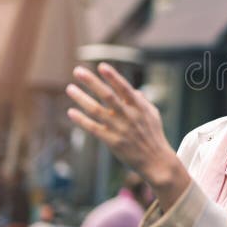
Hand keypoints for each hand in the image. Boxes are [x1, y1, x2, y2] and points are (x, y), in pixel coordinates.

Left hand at [66, 63, 189, 208]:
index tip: (101, 65)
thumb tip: (132, 89)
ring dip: (82, 98)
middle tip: (78, 71)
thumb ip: (142, 101)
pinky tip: (71, 112)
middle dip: (92, 82)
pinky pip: (94, 129)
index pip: (124, 88)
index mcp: (139, 107)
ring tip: (70, 88)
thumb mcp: (153, 114)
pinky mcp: (112, 142)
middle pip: (108, 96)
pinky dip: (82, 120)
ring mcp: (120, 129)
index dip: (113, 76)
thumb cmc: (154, 135)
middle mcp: (129, 116)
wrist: (156, 161)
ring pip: (97, 111)